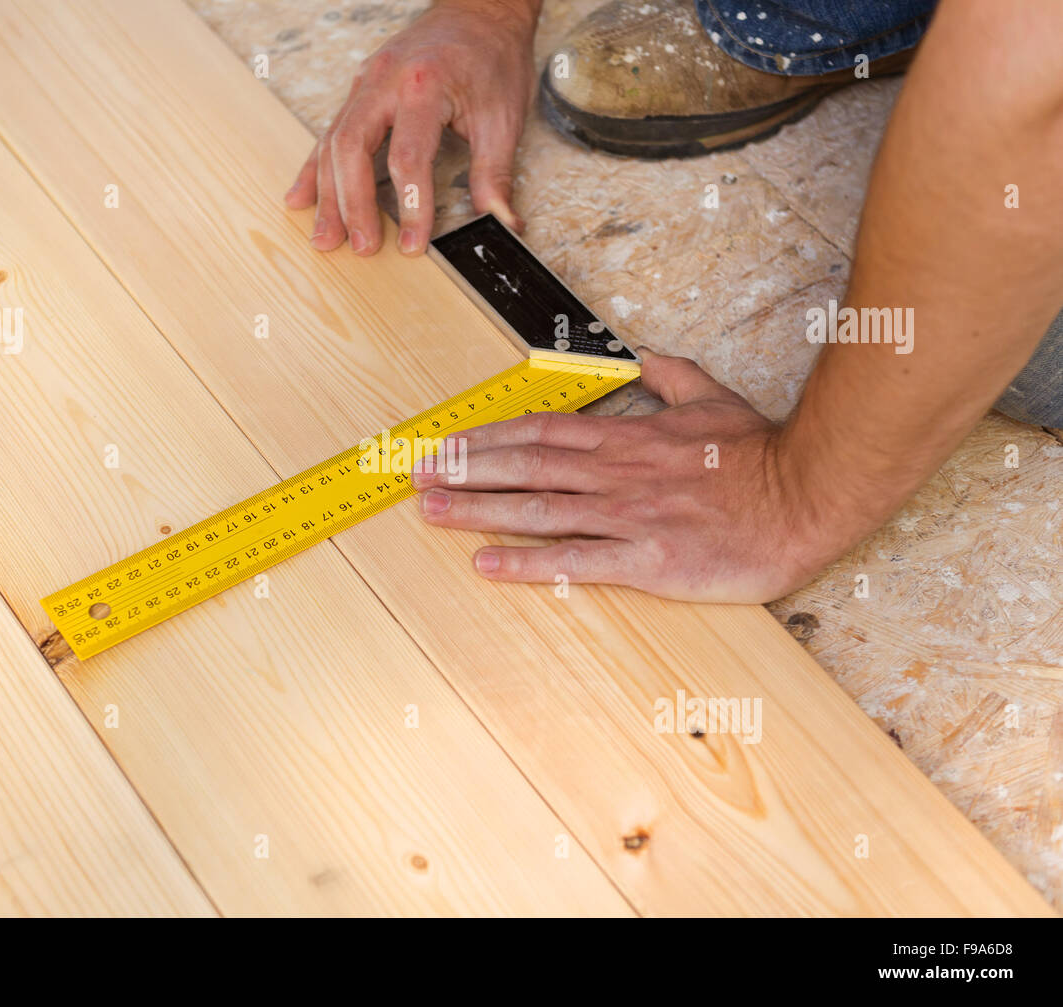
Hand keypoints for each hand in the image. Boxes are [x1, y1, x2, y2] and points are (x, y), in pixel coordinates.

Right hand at [285, 0, 538, 255]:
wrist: (479, 10)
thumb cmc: (491, 57)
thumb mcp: (503, 116)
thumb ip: (496, 174)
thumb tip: (502, 223)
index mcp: (424, 85)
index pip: (408, 157)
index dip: (410, 206)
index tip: (411, 244)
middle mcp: (385, 81)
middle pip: (353, 149)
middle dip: (353, 205)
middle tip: (361, 247)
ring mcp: (366, 83)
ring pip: (333, 143)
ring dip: (327, 195)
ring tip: (326, 238)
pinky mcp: (358, 89)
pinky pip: (329, 132)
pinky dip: (314, 169)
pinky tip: (301, 199)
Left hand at [410, 351, 855, 602]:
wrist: (807, 497)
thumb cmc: (762, 456)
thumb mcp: (715, 398)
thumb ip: (673, 376)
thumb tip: (648, 357)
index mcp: (629, 438)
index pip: (542, 432)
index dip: (489, 437)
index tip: (449, 441)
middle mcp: (617, 473)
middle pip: (526, 466)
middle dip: (466, 468)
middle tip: (417, 473)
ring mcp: (629, 515)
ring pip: (539, 507)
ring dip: (480, 508)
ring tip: (432, 510)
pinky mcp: (648, 559)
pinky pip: (577, 560)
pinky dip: (528, 561)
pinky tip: (487, 562)